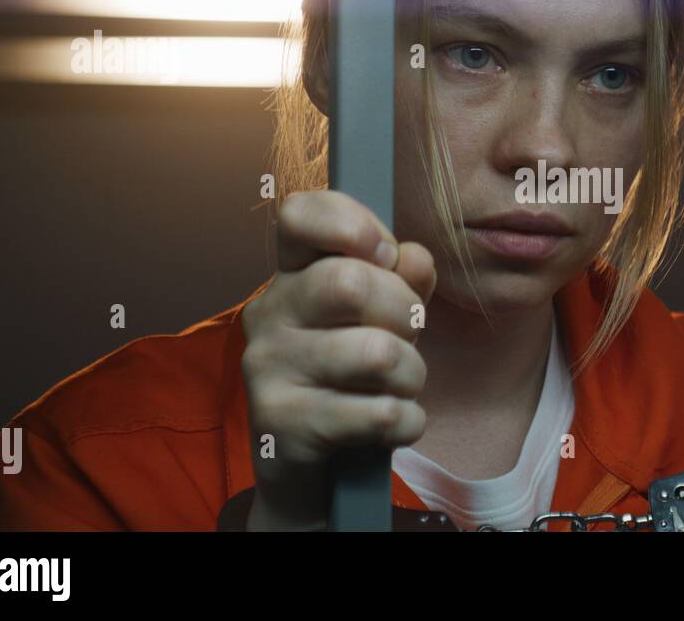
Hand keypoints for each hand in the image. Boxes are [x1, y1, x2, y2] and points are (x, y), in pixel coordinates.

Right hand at [239, 190, 436, 529]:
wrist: (313, 470)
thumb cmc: (353, 378)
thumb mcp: (384, 320)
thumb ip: (404, 280)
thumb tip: (415, 257)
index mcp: (291, 274)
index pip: (300, 214)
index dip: (354, 225)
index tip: (385, 254)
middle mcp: (268, 313)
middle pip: (352, 284)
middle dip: (406, 313)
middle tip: (408, 337)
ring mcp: (268, 369)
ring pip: (375, 353)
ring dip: (411, 374)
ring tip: (400, 386)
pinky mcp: (283, 424)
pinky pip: (379, 413)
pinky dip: (408, 420)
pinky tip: (394, 422)